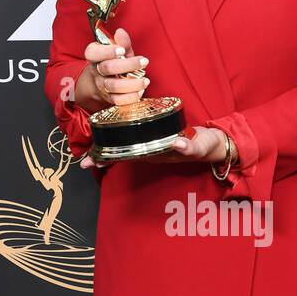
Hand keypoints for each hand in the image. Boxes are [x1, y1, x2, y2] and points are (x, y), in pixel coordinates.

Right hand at [75, 26, 148, 111]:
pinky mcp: (108, 98)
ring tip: (145, 80)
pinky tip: (140, 91)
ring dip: (131, 84)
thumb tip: (121, 33)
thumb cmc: (115, 61)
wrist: (106, 80)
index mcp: (95, 55)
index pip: (94, 53)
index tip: (121, 50)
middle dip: (128, 65)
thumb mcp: (119, 49)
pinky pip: (117, 100)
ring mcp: (101, 85)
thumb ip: (122, 42)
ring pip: (113, 86)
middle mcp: (96, 70)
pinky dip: (129, 97)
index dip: (107, 52)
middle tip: (144, 61)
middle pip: (108, 68)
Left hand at [78, 125, 236, 170]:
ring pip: (125, 147)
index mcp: (155, 154)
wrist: (213, 143)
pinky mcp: (155, 137)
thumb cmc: (205, 146)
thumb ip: (188, 146)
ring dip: (109, 148)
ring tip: (90, 151)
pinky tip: (111, 133)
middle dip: (103, 158)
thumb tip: (175, 142)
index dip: (109, 159)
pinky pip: (134, 138)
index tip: (92, 163)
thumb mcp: (198, 146)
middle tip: (83, 162)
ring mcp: (151, 145)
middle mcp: (150, 151)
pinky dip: (121, 136)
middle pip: (122, 154)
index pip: (127, 157)